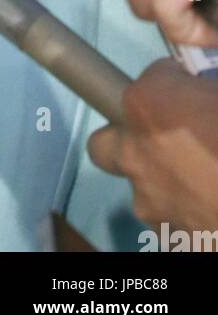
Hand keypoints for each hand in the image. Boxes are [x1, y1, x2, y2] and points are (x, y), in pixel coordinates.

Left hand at [89, 60, 217, 234]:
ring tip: (205, 181)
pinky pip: (166, 220)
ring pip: (138, 185)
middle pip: (107, 142)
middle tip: (170, 138)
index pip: (144, 80)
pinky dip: (184, 214)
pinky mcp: (167, 239)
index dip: (170, 85)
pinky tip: (211, 206)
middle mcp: (135, 152)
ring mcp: (148, 200)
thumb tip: (200, 75)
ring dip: (161, 179)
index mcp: (148, 104)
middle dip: (130, 139)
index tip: (191, 93)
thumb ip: (209, 77)